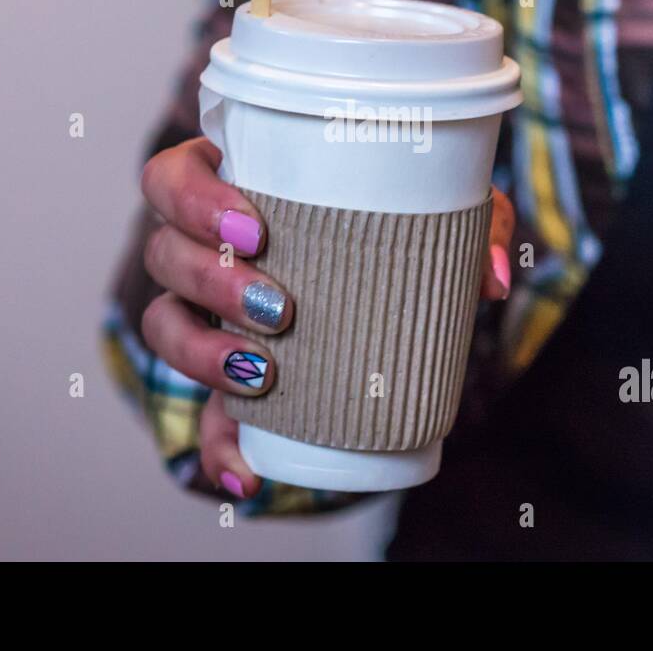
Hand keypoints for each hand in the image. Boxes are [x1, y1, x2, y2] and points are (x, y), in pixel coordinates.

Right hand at [139, 136, 515, 500]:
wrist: (399, 285)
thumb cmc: (398, 222)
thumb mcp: (439, 208)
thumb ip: (475, 223)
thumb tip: (489, 277)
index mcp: (235, 184)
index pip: (172, 176)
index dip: (192, 200)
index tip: (256, 230)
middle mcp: (205, 247)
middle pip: (163, 252)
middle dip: (209, 281)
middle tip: (278, 305)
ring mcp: (206, 313)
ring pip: (164, 324)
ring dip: (201, 353)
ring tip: (263, 374)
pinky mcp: (226, 376)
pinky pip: (204, 416)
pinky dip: (220, 448)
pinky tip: (247, 475)